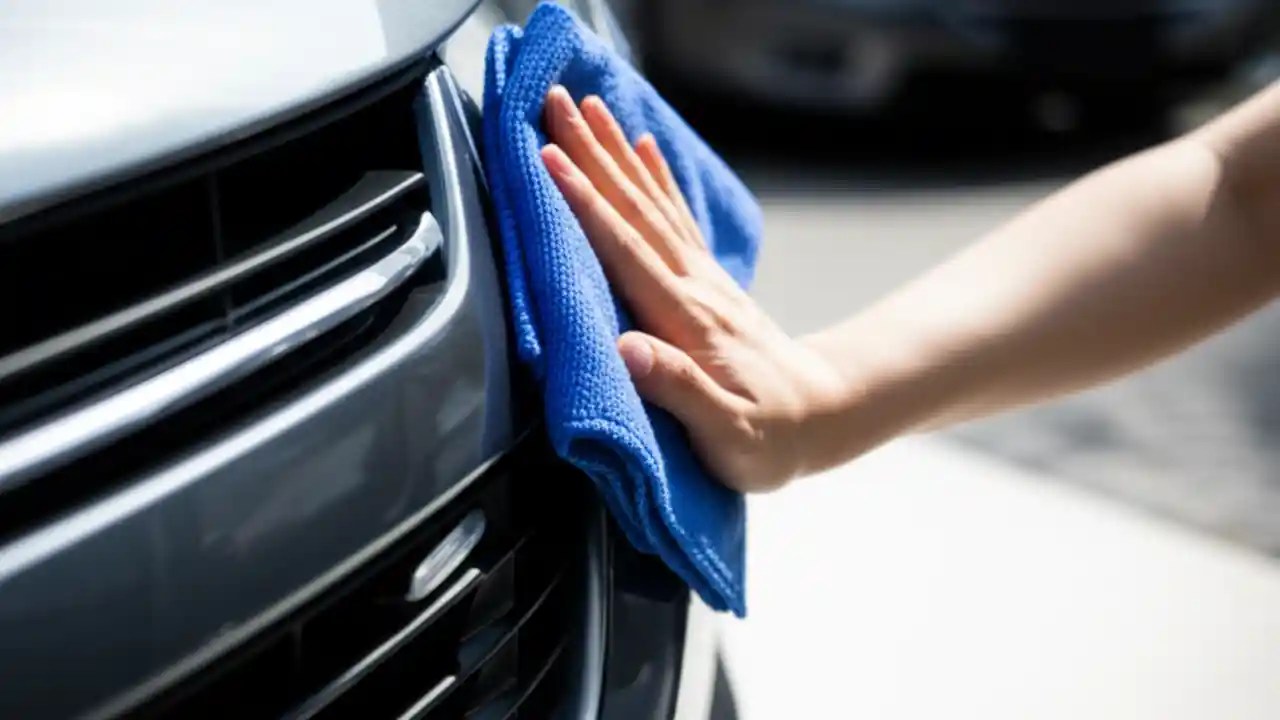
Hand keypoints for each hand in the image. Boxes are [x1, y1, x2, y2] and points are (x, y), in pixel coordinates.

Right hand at [540, 86, 847, 491]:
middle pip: (634, 210)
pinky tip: (643, 148)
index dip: (585, 205)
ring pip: (652, 204)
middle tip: (555, 103)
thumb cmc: (772, 437)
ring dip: (616, 154)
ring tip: (589, 107)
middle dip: (592, 155)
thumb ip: (678, 390)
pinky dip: (657, 179)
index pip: (627, 250)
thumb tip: (626, 349)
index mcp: (687, 321)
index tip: (549, 160)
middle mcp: (695, 288)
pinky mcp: (709, 284)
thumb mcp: (727, 433)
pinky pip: (677, 219)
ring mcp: (704, 281)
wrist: (826, 418)